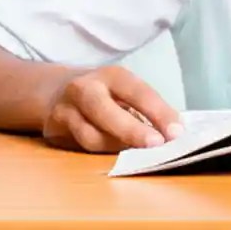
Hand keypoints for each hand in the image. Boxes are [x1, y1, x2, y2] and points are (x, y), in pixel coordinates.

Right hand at [42, 66, 183, 152]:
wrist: (55, 91)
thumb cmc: (104, 95)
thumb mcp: (124, 92)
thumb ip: (146, 109)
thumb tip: (173, 135)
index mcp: (111, 75)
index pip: (137, 91)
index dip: (158, 112)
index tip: (177, 133)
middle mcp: (84, 88)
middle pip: (104, 110)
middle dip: (131, 130)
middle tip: (155, 145)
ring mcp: (65, 109)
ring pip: (90, 136)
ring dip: (116, 148)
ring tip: (136, 154)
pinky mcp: (53, 130)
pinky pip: (79, 147)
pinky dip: (101, 153)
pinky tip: (115, 154)